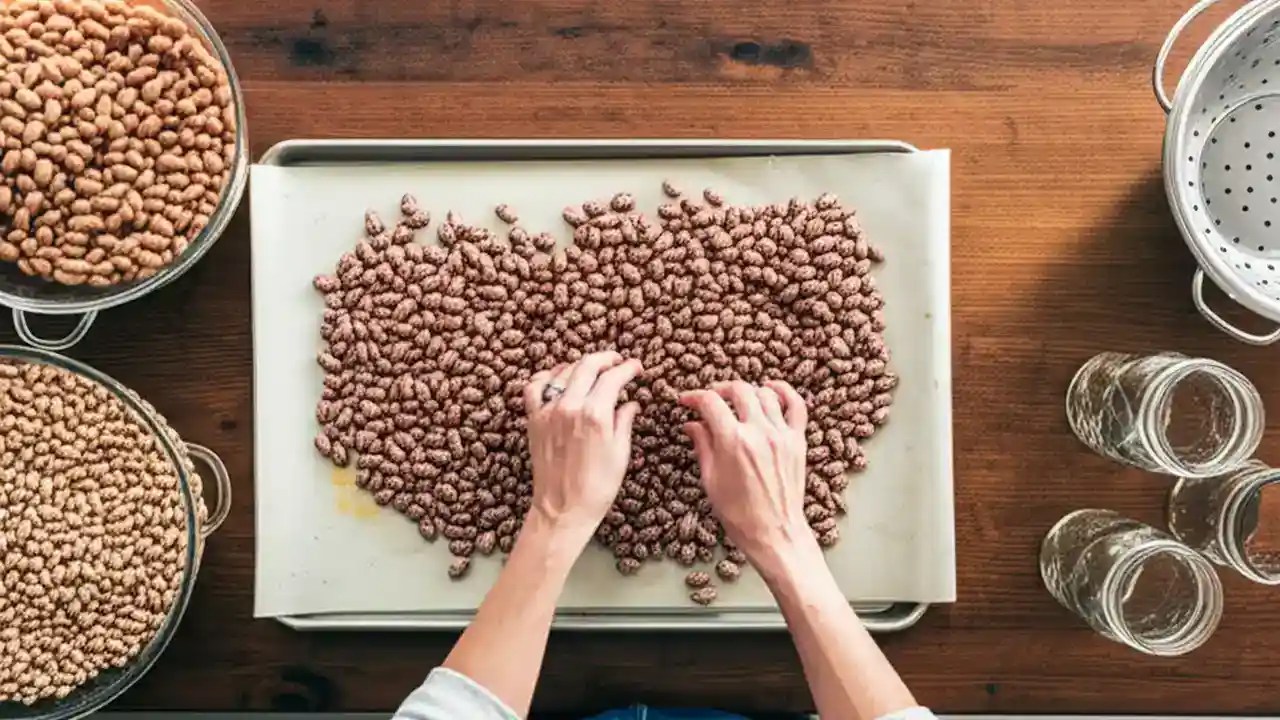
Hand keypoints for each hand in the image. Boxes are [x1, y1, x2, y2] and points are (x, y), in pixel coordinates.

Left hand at [523, 351, 642, 543]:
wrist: (563, 510)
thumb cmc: (597, 487)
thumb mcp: (621, 453)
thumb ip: (624, 421)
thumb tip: (630, 404)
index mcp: (596, 414)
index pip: (613, 377)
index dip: (628, 368)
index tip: (636, 367)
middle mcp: (570, 406)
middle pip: (587, 365)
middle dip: (606, 359)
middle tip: (617, 362)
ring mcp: (548, 411)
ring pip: (563, 371)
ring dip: (580, 366)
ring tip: (592, 370)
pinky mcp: (534, 419)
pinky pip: (535, 386)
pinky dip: (546, 377)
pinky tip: (557, 378)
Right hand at [679, 380, 819, 573]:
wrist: (775, 532)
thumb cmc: (739, 514)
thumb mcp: (710, 480)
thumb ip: (702, 445)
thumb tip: (691, 424)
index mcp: (732, 441)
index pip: (710, 403)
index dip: (694, 396)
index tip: (686, 400)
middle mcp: (758, 432)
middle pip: (738, 390)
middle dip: (719, 390)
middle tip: (710, 399)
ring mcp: (781, 434)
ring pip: (764, 394)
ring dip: (747, 392)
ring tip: (736, 400)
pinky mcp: (797, 441)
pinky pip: (796, 405)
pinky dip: (784, 391)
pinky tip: (771, 388)